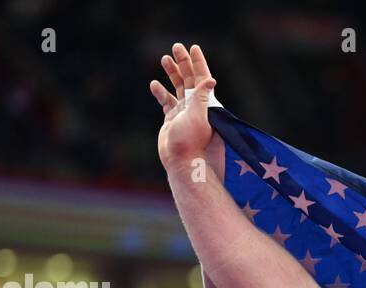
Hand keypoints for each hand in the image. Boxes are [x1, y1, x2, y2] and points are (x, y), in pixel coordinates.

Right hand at [150, 42, 216, 171]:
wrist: (180, 162)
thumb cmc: (190, 141)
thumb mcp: (198, 116)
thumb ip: (201, 97)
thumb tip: (210, 79)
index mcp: (204, 104)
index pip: (202, 78)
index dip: (198, 63)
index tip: (193, 48)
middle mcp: (195, 107)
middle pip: (189, 79)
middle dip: (183, 63)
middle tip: (176, 47)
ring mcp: (183, 113)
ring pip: (177, 88)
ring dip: (172, 73)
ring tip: (164, 59)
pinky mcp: (172, 120)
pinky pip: (166, 102)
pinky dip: (161, 93)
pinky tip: (154, 84)